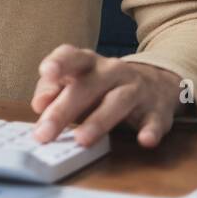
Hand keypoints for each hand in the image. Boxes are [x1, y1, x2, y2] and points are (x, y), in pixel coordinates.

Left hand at [30, 44, 185, 148]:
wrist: (157, 83)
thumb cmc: (102, 86)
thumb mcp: (76, 82)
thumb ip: (53, 90)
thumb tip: (39, 105)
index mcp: (88, 62)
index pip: (72, 56)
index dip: (59, 63)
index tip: (46, 72)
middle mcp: (113, 71)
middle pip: (88, 86)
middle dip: (64, 110)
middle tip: (44, 133)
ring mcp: (137, 89)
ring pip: (118, 101)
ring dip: (99, 121)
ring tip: (81, 140)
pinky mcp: (157, 110)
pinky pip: (155, 120)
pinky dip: (151, 130)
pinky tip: (144, 141)